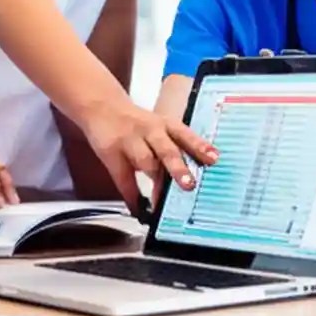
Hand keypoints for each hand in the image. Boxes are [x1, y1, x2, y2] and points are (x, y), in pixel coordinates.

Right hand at [81, 98, 217, 212]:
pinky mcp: (112, 154)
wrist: (101, 106)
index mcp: (165, 124)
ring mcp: (130, 142)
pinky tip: (139, 209)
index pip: (185, 135)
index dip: (200, 147)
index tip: (214, 159)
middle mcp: (150, 131)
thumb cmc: (136, 123)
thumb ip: (174, 147)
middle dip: (177, 167)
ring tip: (162, 202)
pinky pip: (123, 178)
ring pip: (146, 162)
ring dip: (155, 182)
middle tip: (188, 184)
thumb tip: (195, 175)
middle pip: (166, 149)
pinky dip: (132, 197)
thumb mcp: (158, 127)